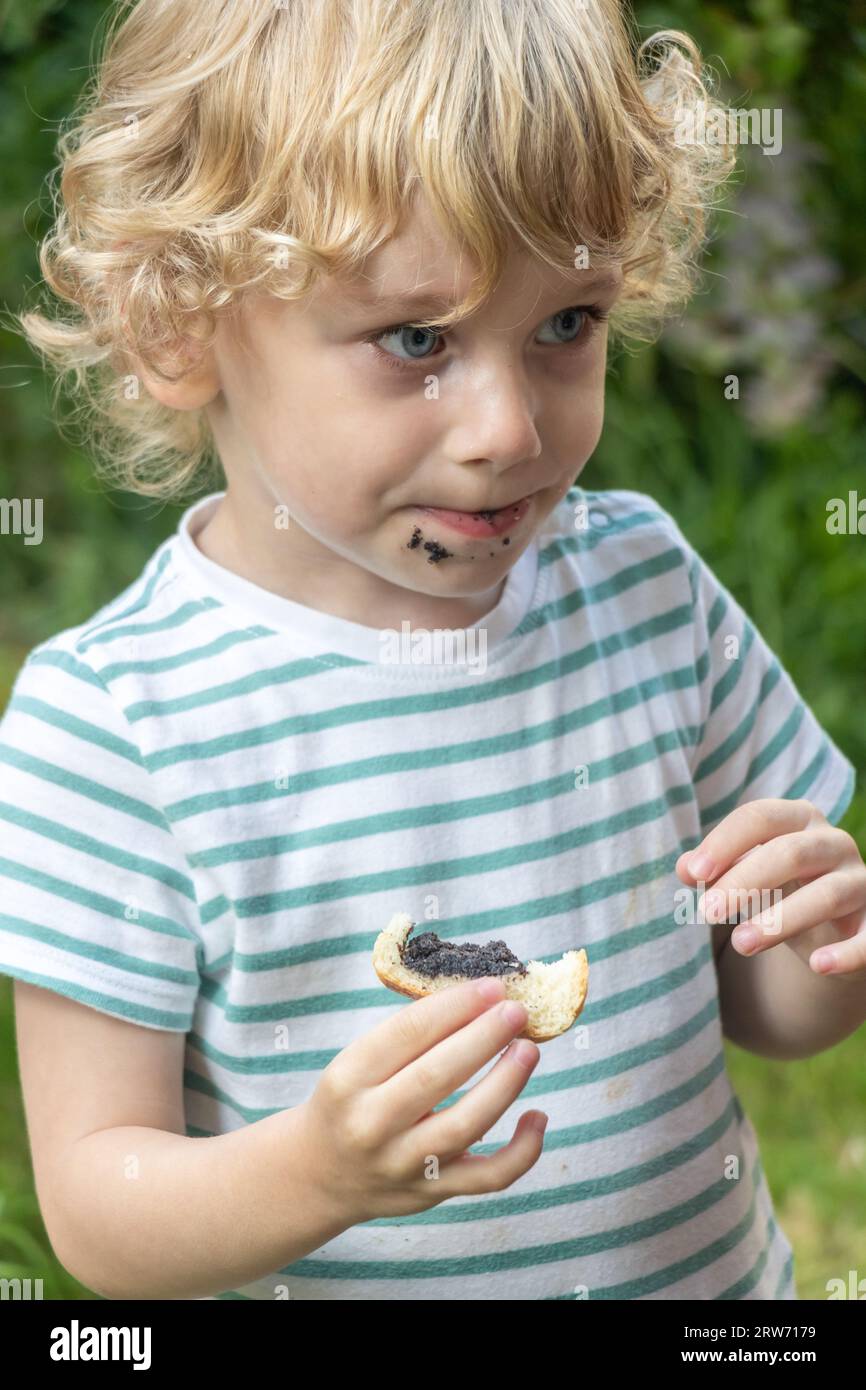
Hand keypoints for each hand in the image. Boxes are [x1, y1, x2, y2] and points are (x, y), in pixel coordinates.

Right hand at [299, 976, 545, 1225]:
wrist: (322, 1175)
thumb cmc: (350, 1101)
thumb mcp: (357, 1063)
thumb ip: (410, 1036)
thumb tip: (481, 1000)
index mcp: (348, 1079)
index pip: (407, 1033)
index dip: (455, 1006)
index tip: (491, 987)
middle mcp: (371, 1124)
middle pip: (436, 1076)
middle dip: (483, 1037)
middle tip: (517, 1011)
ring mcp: (402, 1164)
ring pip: (465, 1125)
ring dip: (504, 1084)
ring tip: (528, 1050)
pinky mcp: (432, 1193)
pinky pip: (488, 1177)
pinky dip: (522, 1151)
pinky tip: (538, 1117)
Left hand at [675, 798, 865, 976]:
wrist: (829, 929)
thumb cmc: (776, 887)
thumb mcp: (742, 876)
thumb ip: (713, 870)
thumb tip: (684, 867)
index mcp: (798, 819)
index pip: (760, 817)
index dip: (725, 843)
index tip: (694, 873)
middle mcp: (834, 843)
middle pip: (791, 853)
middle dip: (746, 881)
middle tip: (707, 911)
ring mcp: (860, 882)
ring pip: (827, 894)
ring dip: (782, 919)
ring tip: (741, 944)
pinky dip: (847, 953)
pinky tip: (818, 966)